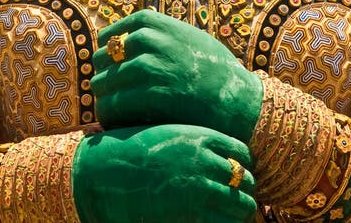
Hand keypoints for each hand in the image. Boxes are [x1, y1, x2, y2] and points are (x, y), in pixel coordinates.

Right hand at [73, 123, 256, 222]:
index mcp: (200, 136)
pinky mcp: (192, 213)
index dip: (242, 164)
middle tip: (237, 198)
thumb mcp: (165, 135)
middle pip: (245, 178)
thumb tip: (207, 155)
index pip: (241, 151)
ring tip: (231, 216)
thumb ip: (190, 143)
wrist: (105, 172)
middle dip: (244, 190)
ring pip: (242, 204)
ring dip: (240, 211)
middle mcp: (205, 160)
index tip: (236, 173)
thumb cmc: (130, 151)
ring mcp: (200, 187)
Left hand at [92, 10, 262, 142]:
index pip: (115, 32)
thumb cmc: (215, 70)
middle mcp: (152, 41)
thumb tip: (132, 36)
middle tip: (108, 88)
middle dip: (104, 74)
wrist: (237, 99)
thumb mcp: (189, 37)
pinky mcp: (151, 97)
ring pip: (104, 82)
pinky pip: (113, 106)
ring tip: (110, 107)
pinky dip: (109, 115)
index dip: (108, 49)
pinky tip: (117, 121)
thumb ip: (162, 33)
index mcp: (159, 24)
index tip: (109, 62)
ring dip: (103, 96)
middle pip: (105, 56)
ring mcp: (151, 68)